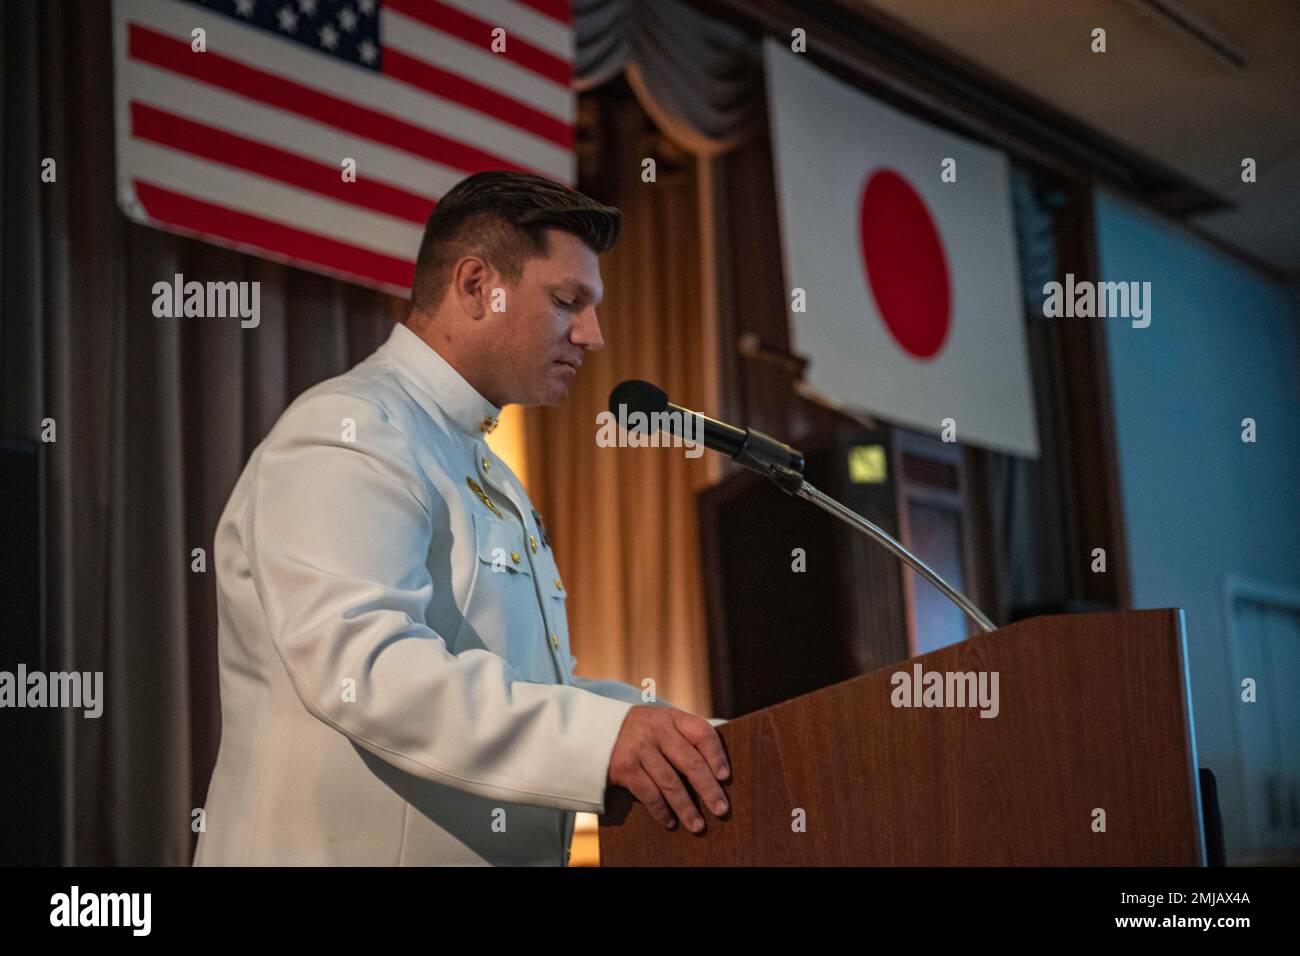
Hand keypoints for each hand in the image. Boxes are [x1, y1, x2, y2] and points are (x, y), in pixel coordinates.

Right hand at [606, 706, 730, 832]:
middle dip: (708, 789)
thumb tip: (716, 773)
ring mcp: (640, 749)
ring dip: (686, 808)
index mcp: (672, 718)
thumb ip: (684, 738)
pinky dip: (661, 811)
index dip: (716, 755)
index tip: (725, 777)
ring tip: (698, 825)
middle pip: (691, 762)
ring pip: (670, 783)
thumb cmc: (641, 732)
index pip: (702, 733)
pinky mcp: (624, 768)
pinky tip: (670, 821)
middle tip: (721, 809)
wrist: (596, 730)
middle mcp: (657, 731)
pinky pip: (649, 794)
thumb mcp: (662, 724)